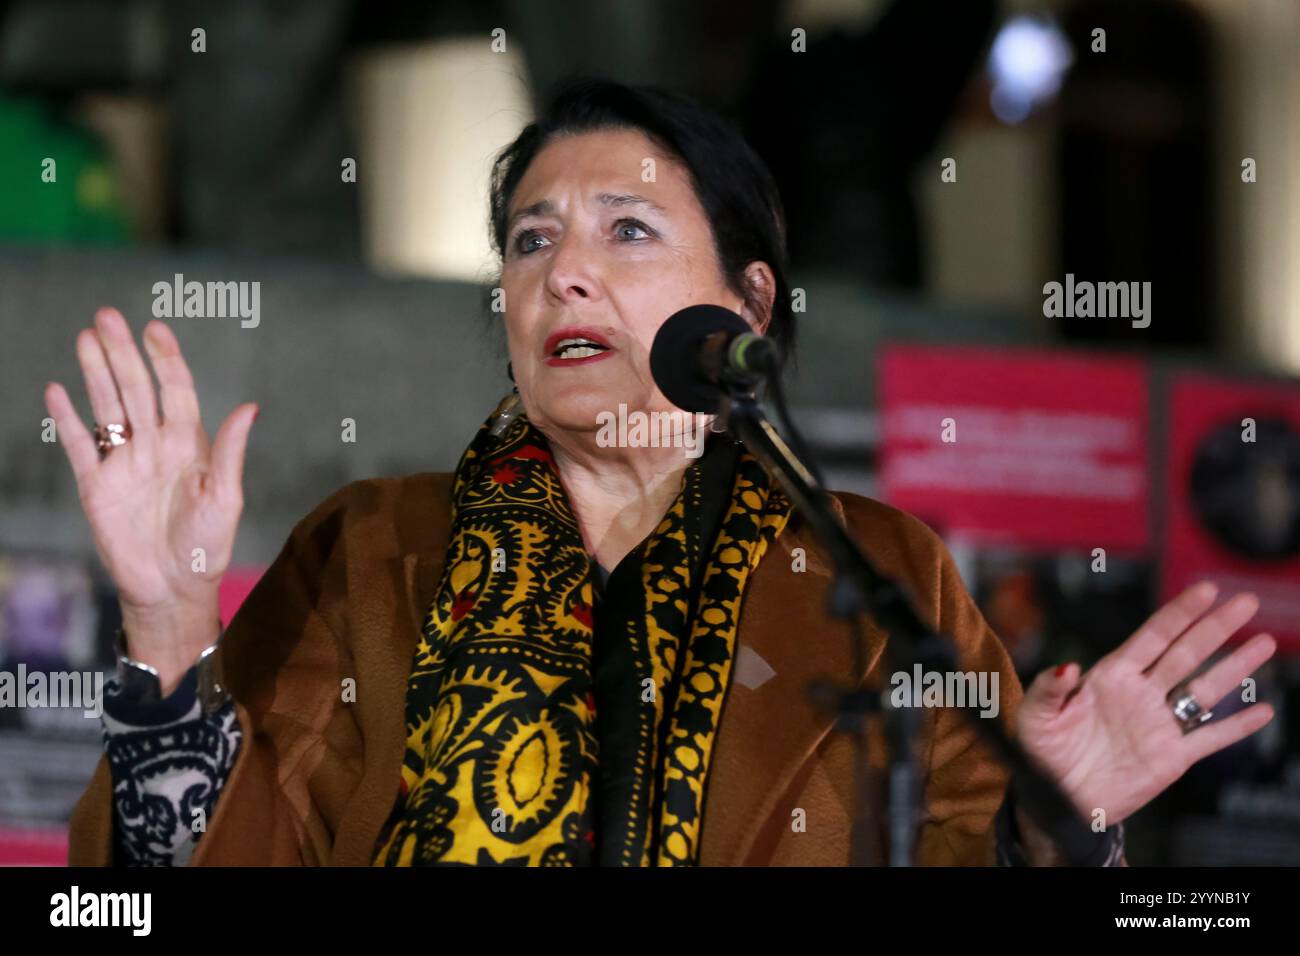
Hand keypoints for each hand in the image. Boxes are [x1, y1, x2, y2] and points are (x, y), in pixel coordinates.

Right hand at [44, 307, 257, 690]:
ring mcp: (124, 462)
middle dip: (123, 352)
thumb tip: (250, 407)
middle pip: (136, 388)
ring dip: (96, 372)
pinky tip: (57, 389)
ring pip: (107, 406)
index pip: (175, 390)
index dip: (166, 358)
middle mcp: (155, 445)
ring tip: (86, 336)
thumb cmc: (208, 547)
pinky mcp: (96, 485)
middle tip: (107, 315)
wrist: (172, 589)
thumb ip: (230, 452)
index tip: (156, 328)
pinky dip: (67, 419)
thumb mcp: (225, 499)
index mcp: (189, 444)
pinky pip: (80, 444)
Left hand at [1016, 581, 1275, 828]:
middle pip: (1185, 654)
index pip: (1152, 637)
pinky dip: (1237, 726)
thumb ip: (1049, 689)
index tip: (1206, 590)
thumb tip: (1068, 667)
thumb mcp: (1035, 716)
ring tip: (1264, 643)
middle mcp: (1141, 693)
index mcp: (1111, 676)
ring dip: (1234, 667)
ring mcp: (1160, 723)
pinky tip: (1264, 711)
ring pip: (1204, 689)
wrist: (1057, 799)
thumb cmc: (1043, 751)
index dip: (1179, 614)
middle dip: (1215, 628)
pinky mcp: (1172, 757)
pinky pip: (1210, 738)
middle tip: (1244, 602)